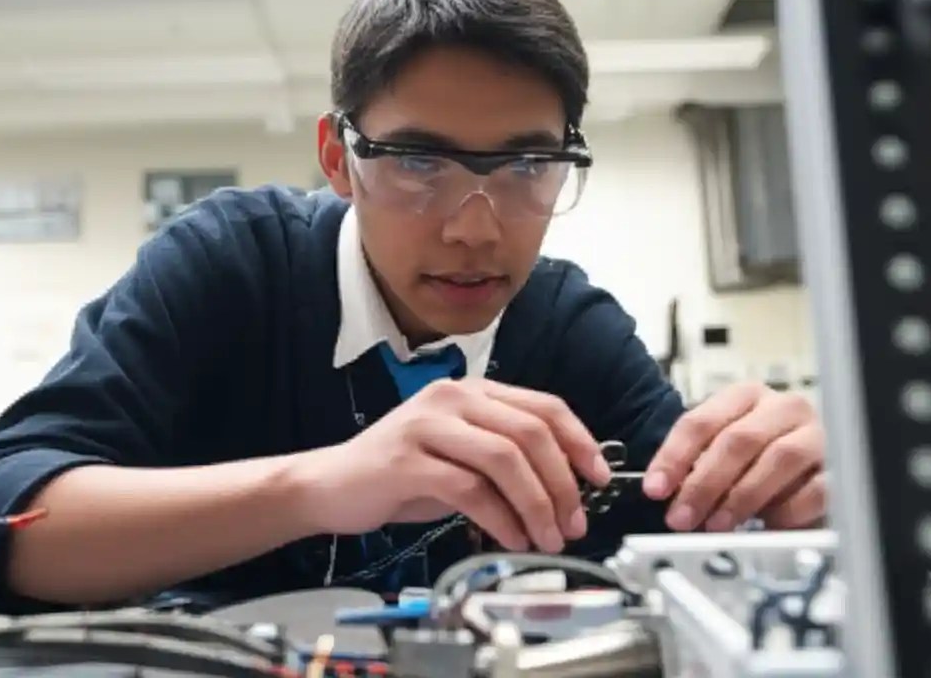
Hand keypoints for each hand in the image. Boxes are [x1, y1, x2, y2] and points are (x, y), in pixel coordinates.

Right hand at [298, 378, 611, 552]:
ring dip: (538, 505)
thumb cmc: (399, 474)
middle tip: (575, 522)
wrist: (330, 485)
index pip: (544, 407)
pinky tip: (511, 539)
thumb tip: (566, 485)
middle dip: (563, 483)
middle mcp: (452, 399)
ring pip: (506, 459)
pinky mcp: (408, 461)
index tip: (600, 478)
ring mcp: (428, 426)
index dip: (580, 442)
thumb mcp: (460, 456)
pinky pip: (471, 490)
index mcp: (472, 392)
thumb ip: (506, 459)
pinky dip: (502, 519)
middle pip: (531, 433)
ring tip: (548, 538)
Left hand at [643, 383, 825, 531]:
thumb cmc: (764, 458)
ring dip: (742, 497)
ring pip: (779, 459)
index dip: (674, 457)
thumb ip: (698, 465)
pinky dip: (785, 510)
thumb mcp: (725, 453)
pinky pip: (814, 489)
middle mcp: (783, 408)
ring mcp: (816, 435)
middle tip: (682, 517)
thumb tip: (666, 493)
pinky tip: (766, 524)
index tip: (655, 489)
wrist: (819, 465)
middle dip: (704, 483)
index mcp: (747, 396)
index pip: (701, 421)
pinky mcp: (839, 467)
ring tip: (718, 524)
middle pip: (738, 440)